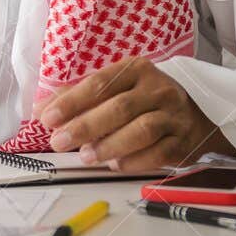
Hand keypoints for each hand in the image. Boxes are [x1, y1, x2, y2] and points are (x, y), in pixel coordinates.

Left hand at [35, 56, 235, 170]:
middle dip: (85, 126)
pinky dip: (134, 161)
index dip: (71, 101)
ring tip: (86, 156)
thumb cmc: (144, 102)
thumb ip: (79, 97)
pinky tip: (115, 165)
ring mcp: (173, 115)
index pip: (99, 83)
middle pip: (119, 107)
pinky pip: (158, 153)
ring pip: (141, 130)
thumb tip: (41, 110)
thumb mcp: (116, 90)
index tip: (47, 118)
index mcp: (136, 70)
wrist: (195, 119)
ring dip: (109, 145)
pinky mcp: (183, 141)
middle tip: (59, 142)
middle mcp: (157, 89)